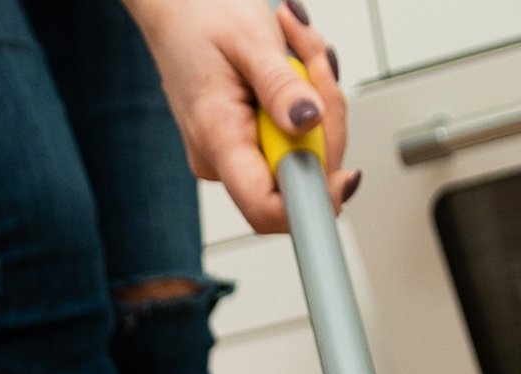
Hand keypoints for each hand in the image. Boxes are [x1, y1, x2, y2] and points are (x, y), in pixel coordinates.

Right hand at [124, 0, 360, 232]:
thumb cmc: (199, 16)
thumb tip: (310, 122)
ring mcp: (237, 151)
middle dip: (325, 119)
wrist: (175, 8)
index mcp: (217, 138)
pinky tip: (290, 64)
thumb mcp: (247, 39)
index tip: (344, 178)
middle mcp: (224, 157)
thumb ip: (280, 85)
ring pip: (306, 150)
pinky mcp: (250, 140)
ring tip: (296, 47)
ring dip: (318, 98)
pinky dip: (306, 99)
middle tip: (315, 61)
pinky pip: (297, 135)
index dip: (312, 200)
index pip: (266, 207)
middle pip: (301, 173)